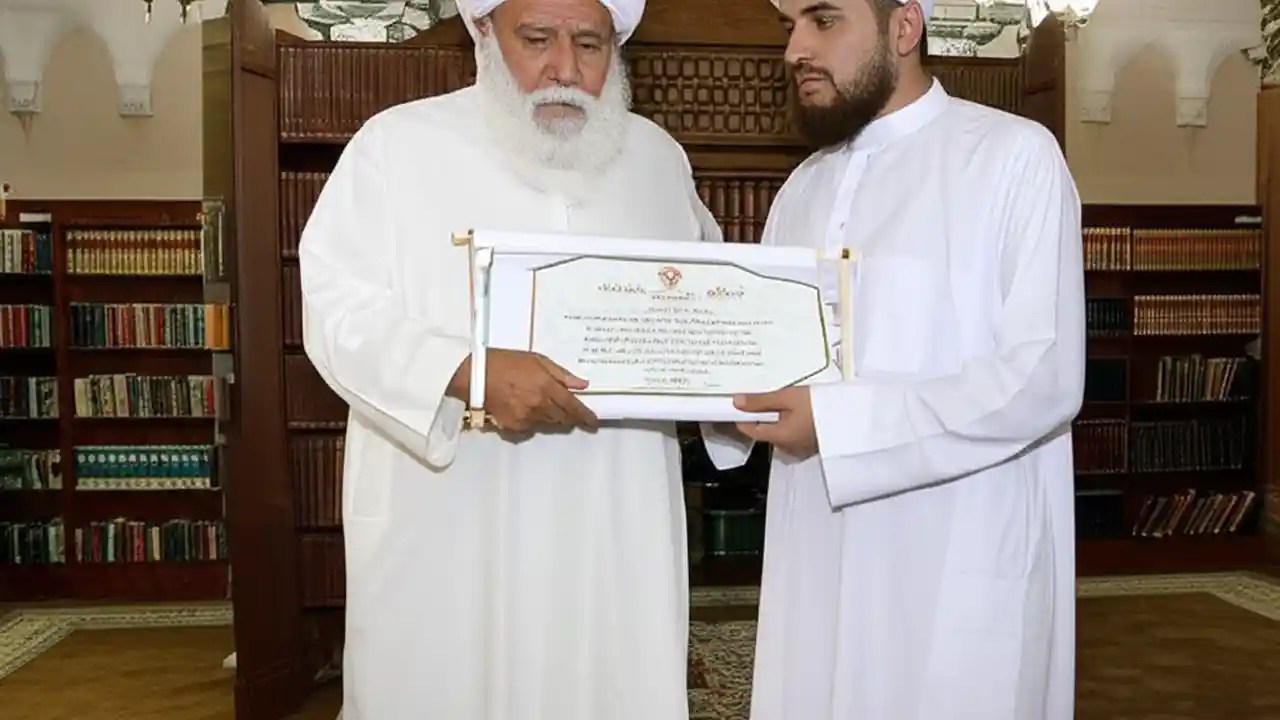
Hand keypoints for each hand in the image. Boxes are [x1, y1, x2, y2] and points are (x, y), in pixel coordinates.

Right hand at [450, 350, 597, 432]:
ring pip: (548, 424)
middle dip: (570, 418)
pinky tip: (526, 410)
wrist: (475, 376)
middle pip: (563, 419)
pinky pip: (531, 428)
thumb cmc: (505, 362)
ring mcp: (526, 418)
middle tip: (572, 414)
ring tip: (543, 406)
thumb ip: (561, 374)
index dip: (586, 416)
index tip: (594, 423)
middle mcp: (539, 405)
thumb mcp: (536, 360)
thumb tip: (582, 385)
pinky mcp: (513, 427)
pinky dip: (533, 422)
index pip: (573, 407)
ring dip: (552, 418)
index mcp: (547, 387)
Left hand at [733, 387, 816, 457]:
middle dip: (760, 412)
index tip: (739, 399)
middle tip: (760, 391)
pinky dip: (789, 417)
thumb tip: (736, 402)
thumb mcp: (788, 397)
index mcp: (779, 437)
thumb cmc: (819, 405)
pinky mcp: (812, 440)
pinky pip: (793, 429)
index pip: (750, 430)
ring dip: (776, 414)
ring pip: (779, 428)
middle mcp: (788, 446)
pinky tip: (795, 403)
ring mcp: (801, 445)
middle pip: (764, 429)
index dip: (741, 415)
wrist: (853, 413)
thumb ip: (761, 400)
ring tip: (778, 394)